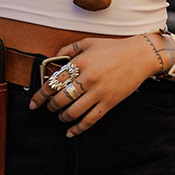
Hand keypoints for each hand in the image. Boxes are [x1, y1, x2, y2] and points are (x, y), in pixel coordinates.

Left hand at [29, 34, 159, 135]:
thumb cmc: (114, 48)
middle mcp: (87, 78)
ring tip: (61, 117)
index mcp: (80, 63)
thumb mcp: (89, 42)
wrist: (140, 56)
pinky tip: (70, 132)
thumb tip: (53, 57)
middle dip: (51, 107)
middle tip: (50, 108)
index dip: (40, 95)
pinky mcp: (109, 103)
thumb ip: (69, 49)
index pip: (53, 82)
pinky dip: (78, 129)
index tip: (34, 103)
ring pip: (73, 112)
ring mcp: (98, 92)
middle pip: (60, 99)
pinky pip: (90, 120)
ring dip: (62, 117)